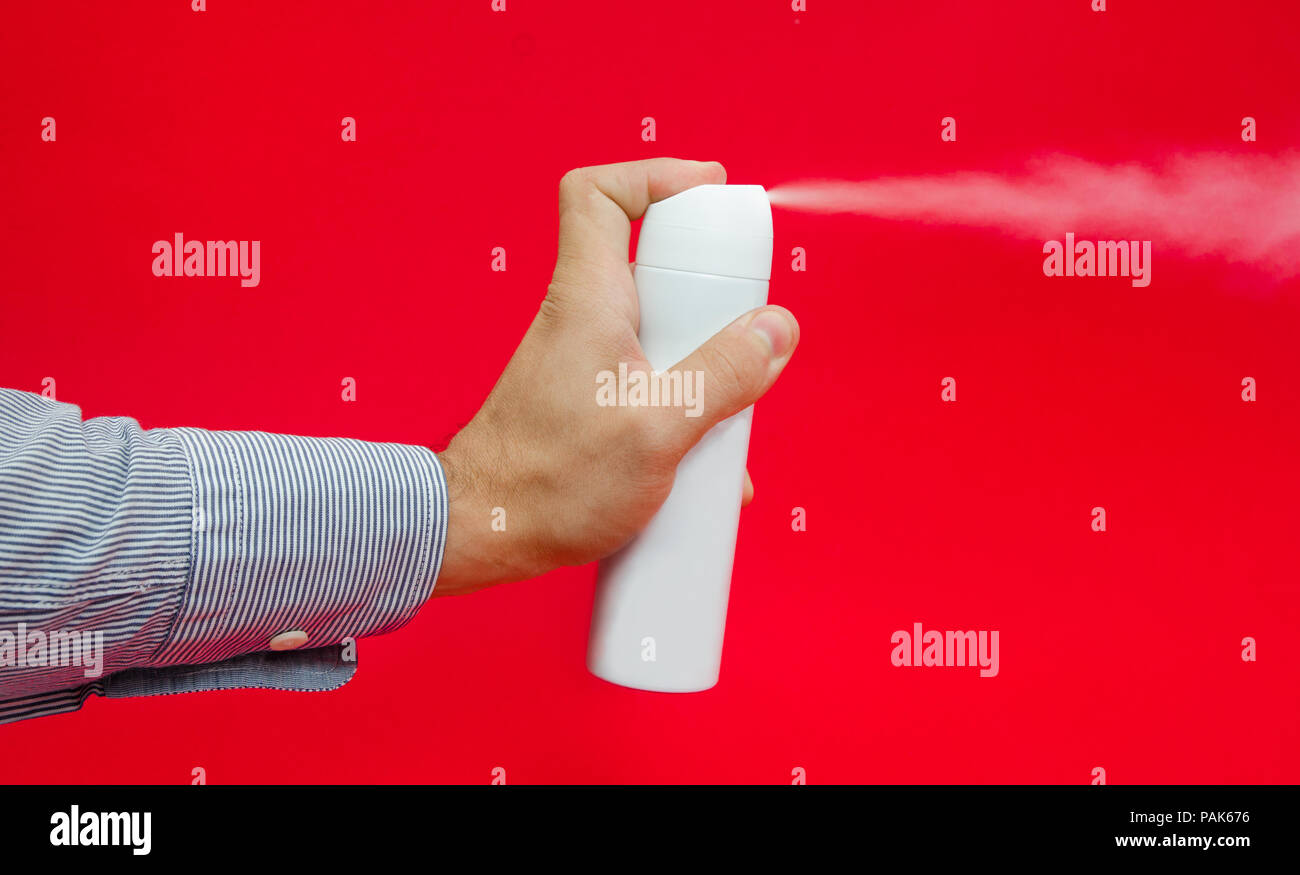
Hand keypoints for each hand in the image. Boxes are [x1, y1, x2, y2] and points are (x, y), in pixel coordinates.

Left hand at [435, 158, 798, 595]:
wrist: (487, 533)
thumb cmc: (551, 482)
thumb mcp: (658, 429)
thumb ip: (723, 375)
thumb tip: (777, 329)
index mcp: (589, 298)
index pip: (601, 194)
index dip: (657, 177)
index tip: (711, 194)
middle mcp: (582, 318)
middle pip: (654, 264)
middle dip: (713, 294)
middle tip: (747, 331)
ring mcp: (585, 360)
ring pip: (662, 331)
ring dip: (706, 366)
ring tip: (733, 423)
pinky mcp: (589, 400)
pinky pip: (650, 380)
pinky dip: (684, 407)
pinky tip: (708, 467)